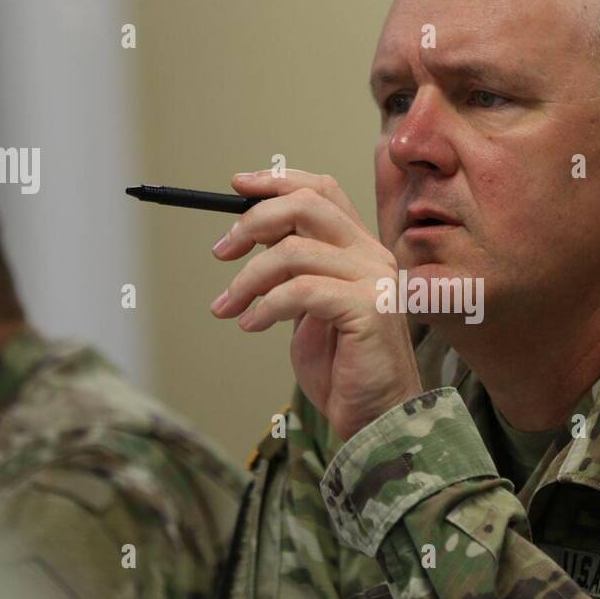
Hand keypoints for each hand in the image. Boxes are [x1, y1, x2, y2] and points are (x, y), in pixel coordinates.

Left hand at [210, 169, 423, 441]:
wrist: (377, 417)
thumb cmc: (344, 369)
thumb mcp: (309, 310)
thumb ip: (293, 273)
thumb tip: (251, 242)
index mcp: (361, 250)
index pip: (323, 191)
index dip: (278, 181)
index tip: (237, 187)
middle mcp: (373, 256)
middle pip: (307, 206)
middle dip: (254, 221)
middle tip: (222, 252)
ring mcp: (374, 281)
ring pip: (294, 251)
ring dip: (248, 279)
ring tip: (228, 307)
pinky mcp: (368, 309)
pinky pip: (301, 290)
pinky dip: (266, 306)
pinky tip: (251, 325)